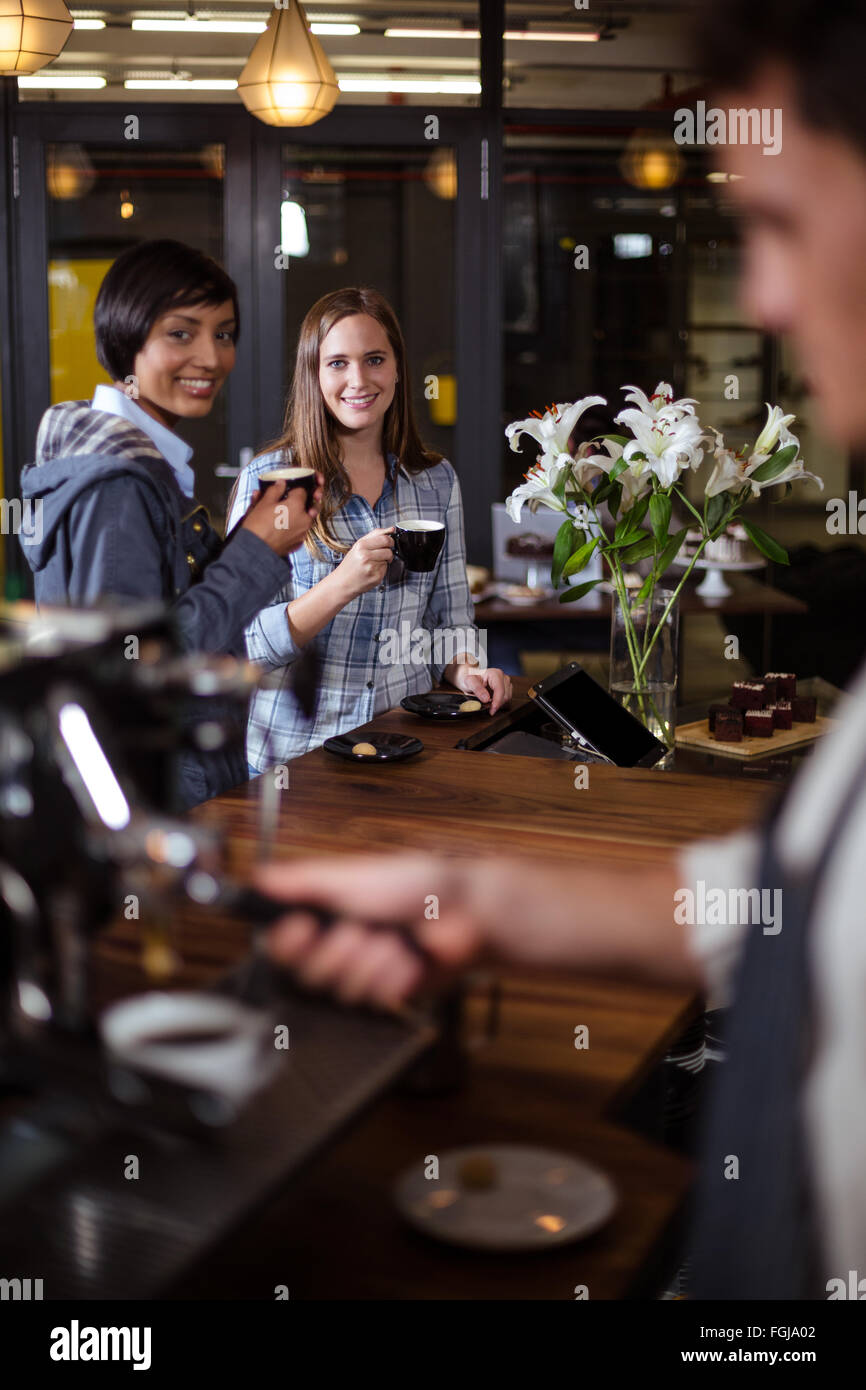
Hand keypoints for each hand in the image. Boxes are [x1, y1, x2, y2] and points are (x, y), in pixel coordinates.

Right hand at [241, 475, 322, 556]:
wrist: (255, 549)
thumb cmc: (258, 526)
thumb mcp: (264, 503)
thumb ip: (275, 490)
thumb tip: (281, 484)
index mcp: (297, 506)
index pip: (302, 491)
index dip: (293, 490)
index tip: (286, 492)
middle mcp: (304, 519)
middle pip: (307, 505)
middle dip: (299, 503)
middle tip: (286, 503)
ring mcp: (303, 533)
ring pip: (304, 519)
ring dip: (296, 515)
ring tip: (281, 516)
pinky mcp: (298, 543)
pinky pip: (299, 531)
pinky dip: (293, 527)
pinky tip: (281, 527)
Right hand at [253, 854, 594, 1010]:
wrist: (467, 911)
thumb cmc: (416, 883)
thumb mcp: (351, 874)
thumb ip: (301, 879)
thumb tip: (259, 878)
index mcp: (325, 913)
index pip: (281, 943)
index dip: (289, 941)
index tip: (303, 927)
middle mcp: (339, 944)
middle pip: (307, 973)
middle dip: (340, 949)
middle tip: (363, 929)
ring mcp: (364, 971)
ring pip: (341, 989)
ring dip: (371, 961)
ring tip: (393, 940)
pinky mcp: (389, 993)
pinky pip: (374, 1001)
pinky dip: (394, 976)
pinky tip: (410, 959)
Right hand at [334, 527, 394, 600]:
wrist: (342, 583)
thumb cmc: (350, 564)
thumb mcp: (358, 545)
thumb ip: (375, 535)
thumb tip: (391, 529)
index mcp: (361, 546)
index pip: (385, 539)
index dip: (390, 541)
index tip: (388, 543)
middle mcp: (366, 556)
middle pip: (389, 550)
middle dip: (389, 551)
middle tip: (383, 553)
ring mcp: (372, 568)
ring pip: (388, 560)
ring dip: (384, 561)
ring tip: (373, 563)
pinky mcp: (376, 577)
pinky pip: (386, 569)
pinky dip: (381, 569)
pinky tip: (372, 571)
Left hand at [447, 663, 512, 715]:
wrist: (470, 676)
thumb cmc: (469, 677)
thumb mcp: (469, 681)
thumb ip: (477, 689)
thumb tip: (486, 699)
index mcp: (495, 674)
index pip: (500, 691)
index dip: (497, 702)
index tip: (491, 711)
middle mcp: (503, 677)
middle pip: (505, 696)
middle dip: (496, 704)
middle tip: (484, 706)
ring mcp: (506, 683)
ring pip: (506, 699)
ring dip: (497, 704)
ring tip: (486, 703)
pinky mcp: (506, 689)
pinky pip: (505, 700)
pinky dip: (498, 703)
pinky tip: (491, 702)